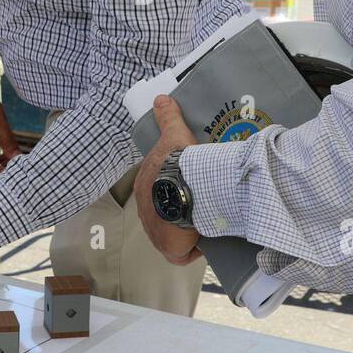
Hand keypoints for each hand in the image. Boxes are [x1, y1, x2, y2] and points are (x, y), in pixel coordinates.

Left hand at [133, 95, 202, 265]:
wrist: (179, 188)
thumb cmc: (175, 163)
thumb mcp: (172, 135)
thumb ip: (167, 118)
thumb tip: (160, 98)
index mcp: (145, 187)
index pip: (158, 192)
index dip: (173, 191)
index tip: (190, 188)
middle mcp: (146, 212)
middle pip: (164, 215)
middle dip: (180, 213)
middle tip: (202, 207)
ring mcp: (156, 233)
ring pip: (173, 235)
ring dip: (188, 231)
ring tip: (207, 222)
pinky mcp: (170, 250)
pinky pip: (181, 254)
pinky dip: (193, 250)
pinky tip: (207, 241)